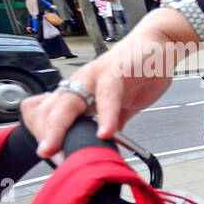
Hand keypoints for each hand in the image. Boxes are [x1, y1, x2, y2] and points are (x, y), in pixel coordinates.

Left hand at [20, 8, 197, 157]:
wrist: (158, 43)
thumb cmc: (139, 70)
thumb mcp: (123, 104)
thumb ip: (113, 122)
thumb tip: (108, 144)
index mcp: (80, 92)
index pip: (49, 116)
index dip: (48, 137)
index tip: (55, 159)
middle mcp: (80, 84)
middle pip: (50, 111)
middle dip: (45, 136)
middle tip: (48, 158)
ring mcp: (94, 77)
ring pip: (68, 103)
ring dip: (59, 128)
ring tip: (58, 150)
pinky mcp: (114, 73)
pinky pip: (106, 97)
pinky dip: (106, 117)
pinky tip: (106, 134)